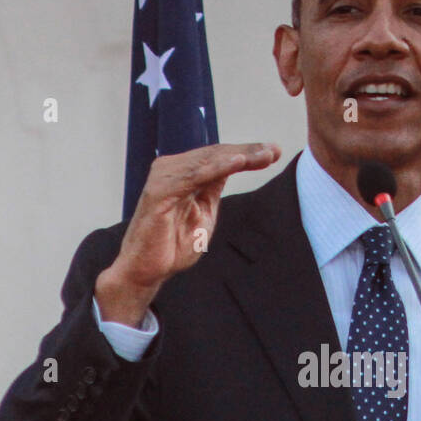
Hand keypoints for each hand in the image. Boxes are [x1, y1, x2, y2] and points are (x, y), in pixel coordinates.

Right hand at [95, 142, 280, 325]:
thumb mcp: (204, 213)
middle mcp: (171, 170)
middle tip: (274, 150)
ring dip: (237, 156)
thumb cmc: (172, 246)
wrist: (146, 270)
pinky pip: (194, 176)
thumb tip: (231, 165)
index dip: (246, 154)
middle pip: (215, 154)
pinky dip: (217, 167)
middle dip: (247, 151)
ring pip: (207, 161)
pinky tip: (237, 162)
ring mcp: (164, 178)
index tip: (274, 153)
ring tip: (262, 154)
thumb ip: (214, 189)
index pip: (218, 158)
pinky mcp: (159, 191)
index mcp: (183, 175)